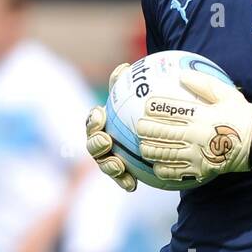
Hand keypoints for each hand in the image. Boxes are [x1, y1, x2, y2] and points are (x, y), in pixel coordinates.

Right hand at [85, 63, 136, 191]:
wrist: (157, 134)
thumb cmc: (143, 112)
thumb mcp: (137, 97)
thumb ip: (128, 83)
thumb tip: (125, 66)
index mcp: (103, 124)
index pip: (93, 121)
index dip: (94, 120)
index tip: (101, 116)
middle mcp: (103, 143)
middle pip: (93, 145)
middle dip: (96, 144)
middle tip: (107, 141)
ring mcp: (111, 160)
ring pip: (104, 165)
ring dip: (109, 166)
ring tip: (119, 166)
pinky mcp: (123, 174)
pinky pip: (121, 180)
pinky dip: (124, 182)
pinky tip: (133, 185)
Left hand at [135, 66, 251, 186]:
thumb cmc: (242, 116)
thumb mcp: (226, 94)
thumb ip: (203, 84)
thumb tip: (182, 74)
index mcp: (202, 116)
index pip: (172, 111)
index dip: (155, 108)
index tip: (146, 106)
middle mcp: (196, 136)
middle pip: (163, 133)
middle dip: (147, 130)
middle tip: (139, 127)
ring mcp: (198, 155)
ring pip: (166, 153)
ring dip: (151, 149)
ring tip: (143, 146)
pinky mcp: (201, 169)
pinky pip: (178, 172)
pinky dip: (164, 169)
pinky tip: (157, 166)